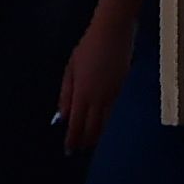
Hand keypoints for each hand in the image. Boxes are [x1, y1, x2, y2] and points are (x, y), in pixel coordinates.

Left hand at [57, 9, 130, 152]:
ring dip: (96, 135)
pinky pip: (112, 112)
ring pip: (104, 123)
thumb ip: (66, 93)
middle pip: (91, 127)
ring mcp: (111, 95)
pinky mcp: (121, 90)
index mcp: (81, 93)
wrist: (113, 33)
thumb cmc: (88, 47)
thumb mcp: (70, 68)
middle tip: (79, 150)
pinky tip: (102, 125)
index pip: (76, 123)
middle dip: (85, 140)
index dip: (72, 138)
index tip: (68, 150)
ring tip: (90, 143)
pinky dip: (105, 122)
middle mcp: (97, 99)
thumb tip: (61, 115)